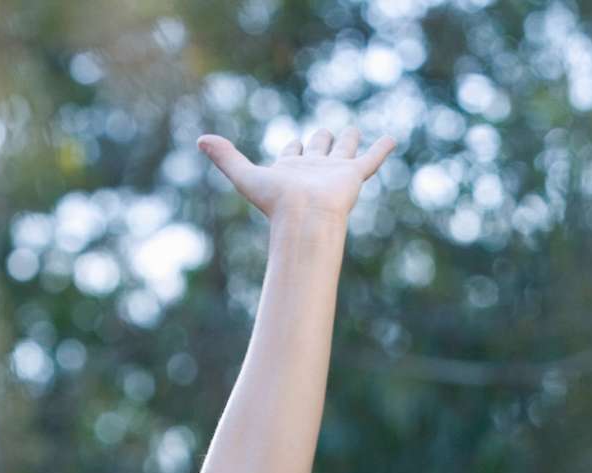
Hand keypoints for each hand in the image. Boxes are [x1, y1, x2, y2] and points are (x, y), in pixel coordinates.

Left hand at [197, 126, 395, 222]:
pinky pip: (372, 158)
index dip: (292, 147)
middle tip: (324, 137)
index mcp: (291, 169)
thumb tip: (199, 139)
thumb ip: (225, 158)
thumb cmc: (276, 202)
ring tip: (352, 135)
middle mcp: (314, 169)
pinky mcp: (354, 175)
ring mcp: (335, 172)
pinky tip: (392, 138)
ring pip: (344, 148)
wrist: (304, 218)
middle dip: (321, 139)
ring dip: (348, 140)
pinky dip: (382, 148)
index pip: (293, 150)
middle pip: (320, 145)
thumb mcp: (246, 175)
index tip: (293, 146)